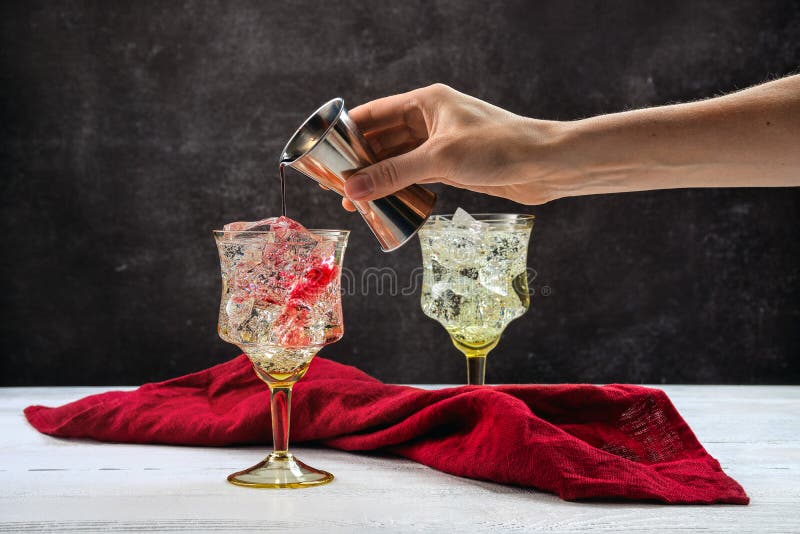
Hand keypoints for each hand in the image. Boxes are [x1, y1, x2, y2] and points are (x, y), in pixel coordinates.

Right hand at [342, 84, 571, 209]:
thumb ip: (394, 174)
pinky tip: (384, 202)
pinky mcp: (452, 166)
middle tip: (337, 186)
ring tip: (355, 200)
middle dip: (360, 162)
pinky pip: (415, 175)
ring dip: (378, 178)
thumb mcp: (439, 159)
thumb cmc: (499, 148)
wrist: (546, 165)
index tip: (325, 154)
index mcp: (426, 102)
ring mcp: (441, 144)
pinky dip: (399, 187)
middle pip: (383, 139)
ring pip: (398, 160)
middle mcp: (430, 120)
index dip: (347, 133)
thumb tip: (352, 190)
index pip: (373, 114)